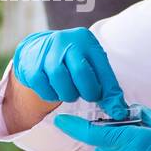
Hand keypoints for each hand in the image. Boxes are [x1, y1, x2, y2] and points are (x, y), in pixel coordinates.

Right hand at [11, 28, 129, 118]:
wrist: (38, 50)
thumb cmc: (71, 60)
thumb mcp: (92, 65)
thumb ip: (107, 86)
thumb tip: (119, 111)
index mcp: (85, 40)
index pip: (102, 68)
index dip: (109, 92)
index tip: (114, 110)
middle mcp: (65, 41)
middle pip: (80, 72)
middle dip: (87, 92)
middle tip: (88, 96)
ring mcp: (46, 52)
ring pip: (60, 79)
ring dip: (68, 94)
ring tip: (70, 93)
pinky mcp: (31, 66)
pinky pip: (43, 87)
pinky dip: (51, 95)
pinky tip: (55, 91)